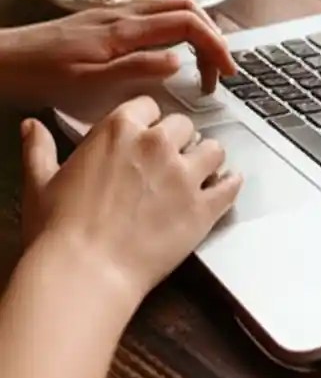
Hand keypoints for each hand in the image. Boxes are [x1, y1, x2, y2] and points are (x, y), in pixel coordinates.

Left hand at [0, 0, 234, 107]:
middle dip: (214, 37)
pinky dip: (179, 28)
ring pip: (174, 7)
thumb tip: (177, 62)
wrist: (0, 59)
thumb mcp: (87, 82)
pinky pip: (156, 13)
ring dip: (199, 31)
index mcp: (124, 29)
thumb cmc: (38, 75)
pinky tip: (173, 51)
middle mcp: (123, 14)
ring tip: (204, 63)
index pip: (188, 24)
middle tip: (219, 72)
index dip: (215, 46)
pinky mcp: (107, 20)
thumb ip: (135, 69)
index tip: (226, 73)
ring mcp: (115, 13)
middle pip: (188, 9)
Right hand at [19, 97, 242, 302]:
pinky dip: (230, 184)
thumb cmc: (59, 230)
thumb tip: (32, 127)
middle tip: (169, 157)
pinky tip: (225, 186)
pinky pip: (231, 185)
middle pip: (184, 125)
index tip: (146, 133)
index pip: (148, 106)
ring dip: (206, 158)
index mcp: (119, 131)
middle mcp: (157, 146)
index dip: (147, 121)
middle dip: (178, 139)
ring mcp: (185, 176)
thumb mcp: (40, 182)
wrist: (86, 271)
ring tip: (197, 171)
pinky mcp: (204, 207)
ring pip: (213, 149)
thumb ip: (39, 148)